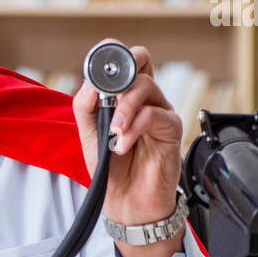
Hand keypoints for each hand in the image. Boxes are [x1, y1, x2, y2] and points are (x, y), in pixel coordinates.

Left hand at [72, 40, 184, 256]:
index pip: (124, 60)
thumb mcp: (88, 134)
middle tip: (107, 96)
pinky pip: (154, 115)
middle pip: (141, 59)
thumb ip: (86, 106)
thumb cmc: (110, 168)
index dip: (111, 55)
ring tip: (113, 134)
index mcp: (124, 95)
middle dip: (121, 73)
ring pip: (145, 85)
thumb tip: (91, 82)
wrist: (126, 201)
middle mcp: (145, 98)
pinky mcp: (171, 129)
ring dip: (123, 108)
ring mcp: (160, 110)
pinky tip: (122, 145)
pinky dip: (133, 128)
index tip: (96, 68)